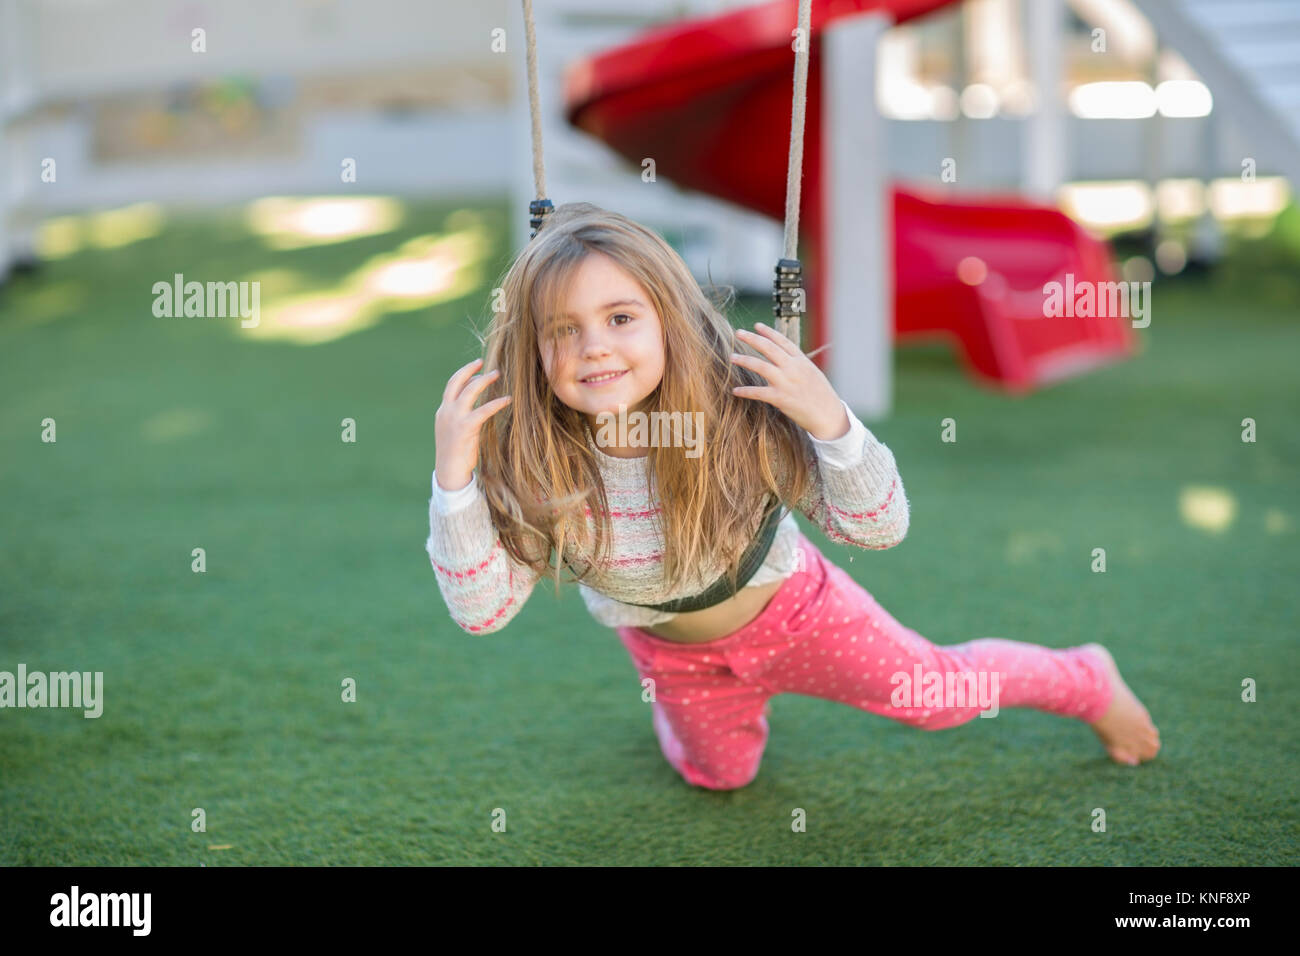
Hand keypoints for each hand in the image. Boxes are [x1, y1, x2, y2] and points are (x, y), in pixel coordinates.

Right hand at [435, 358, 511, 491]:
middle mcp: (446, 411)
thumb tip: (474, 407)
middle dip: (471, 370)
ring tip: (497, 374)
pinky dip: (496, 403)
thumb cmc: (455, 453)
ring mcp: (454, 418)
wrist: (449, 471)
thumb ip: (461, 417)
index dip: (465, 375)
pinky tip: (507, 399)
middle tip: (485, 363)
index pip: (452, 386)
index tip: (477, 370)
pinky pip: (483, 410)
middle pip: (457, 381)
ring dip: (484, 380)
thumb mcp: (454, 430)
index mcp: (443, 411)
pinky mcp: (465, 427)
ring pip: (470, 391)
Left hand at [730, 323, 848, 440]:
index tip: (756, 325)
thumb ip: (797, 364)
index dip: (768, 332)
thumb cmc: (821, 395)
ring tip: (732, 357)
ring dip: (744, 360)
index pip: (782, 341)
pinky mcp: (781, 398)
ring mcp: (786, 382)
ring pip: (761, 366)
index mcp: (802, 360)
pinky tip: (735, 390)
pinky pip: (759, 392)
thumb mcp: (812, 373)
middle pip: (768, 348)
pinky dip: (745, 391)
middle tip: (738, 333)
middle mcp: (793, 368)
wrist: (829, 415)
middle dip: (752, 339)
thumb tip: (784, 357)